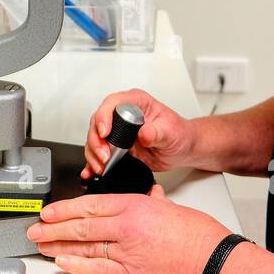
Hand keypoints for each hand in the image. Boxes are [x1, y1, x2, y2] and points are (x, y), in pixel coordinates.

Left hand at [26, 185, 231, 273]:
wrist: (213, 261)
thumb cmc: (197, 234)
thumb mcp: (170, 206)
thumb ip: (152, 200)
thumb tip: (147, 195)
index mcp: (135, 205)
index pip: (90, 204)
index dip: (64, 208)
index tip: (48, 211)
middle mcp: (127, 227)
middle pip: (81, 225)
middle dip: (53, 228)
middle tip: (35, 229)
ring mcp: (127, 251)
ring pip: (84, 246)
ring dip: (59, 246)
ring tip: (42, 245)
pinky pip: (97, 269)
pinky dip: (77, 265)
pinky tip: (62, 262)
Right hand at [80, 89, 196, 178]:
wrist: (182, 149)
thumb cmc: (179, 134)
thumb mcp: (171, 132)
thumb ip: (157, 132)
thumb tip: (144, 134)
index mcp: (136, 102)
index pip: (112, 104)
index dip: (104, 117)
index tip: (104, 133)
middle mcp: (123, 114)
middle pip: (98, 122)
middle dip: (96, 140)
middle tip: (104, 156)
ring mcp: (118, 131)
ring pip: (95, 138)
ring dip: (94, 153)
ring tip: (101, 166)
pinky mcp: (116, 146)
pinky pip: (99, 152)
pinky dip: (93, 162)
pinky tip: (91, 170)